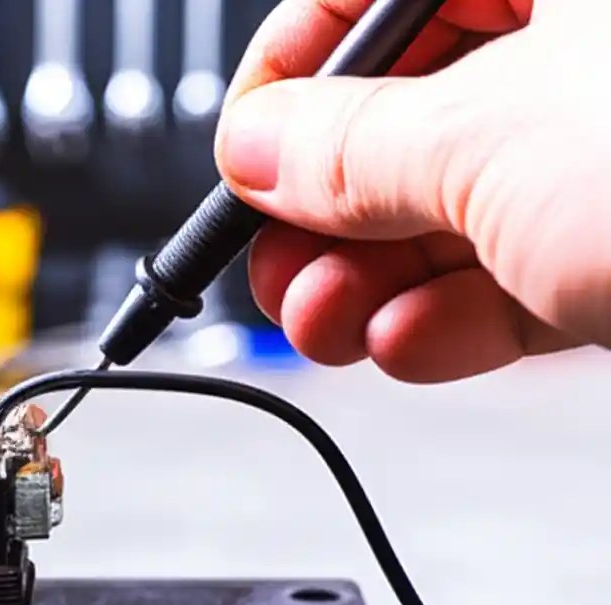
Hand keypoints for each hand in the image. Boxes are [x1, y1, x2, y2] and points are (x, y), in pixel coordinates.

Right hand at [215, 0, 608, 381]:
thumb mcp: (492, 140)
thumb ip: (349, 146)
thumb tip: (253, 148)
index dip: (289, 74)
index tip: (245, 154)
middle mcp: (587, 45)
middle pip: (410, 115)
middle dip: (326, 214)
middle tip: (276, 261)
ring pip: (458, 208)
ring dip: (371, 282)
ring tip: (324, 321)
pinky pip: (523, 268)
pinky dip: (453, 316)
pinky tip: (405, 342)